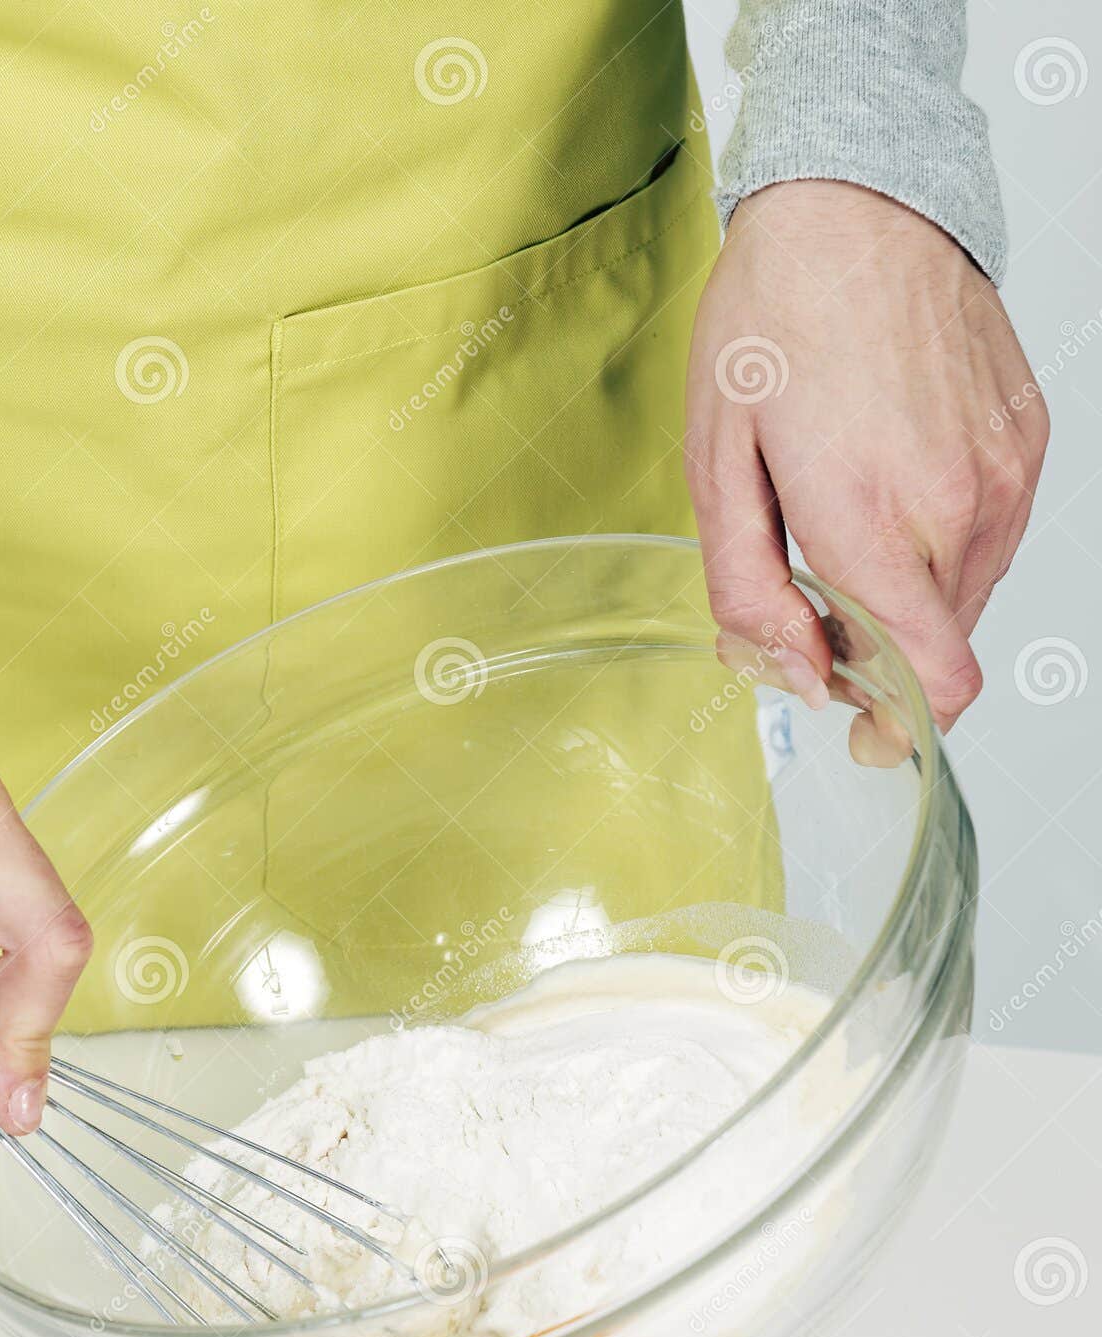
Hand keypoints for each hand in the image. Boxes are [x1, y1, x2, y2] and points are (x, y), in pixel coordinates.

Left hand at [685, 180, 1048, 759]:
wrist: (854, 205)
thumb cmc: (771, 323)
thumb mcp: (716, 466)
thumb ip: (750, 590)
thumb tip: (794, 672)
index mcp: (873, 519)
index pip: (932, 681)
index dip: (896, 723)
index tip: (858, 722)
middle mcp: (959, 506)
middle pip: (936, 647)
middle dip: (871, 648)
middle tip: (806, 591)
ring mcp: (1006, 473)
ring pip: (964, 596)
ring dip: (905, 594)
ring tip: (842, 516)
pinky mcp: (1028, 441)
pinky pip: (989, 536)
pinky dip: (939, 543)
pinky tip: (887, 481)